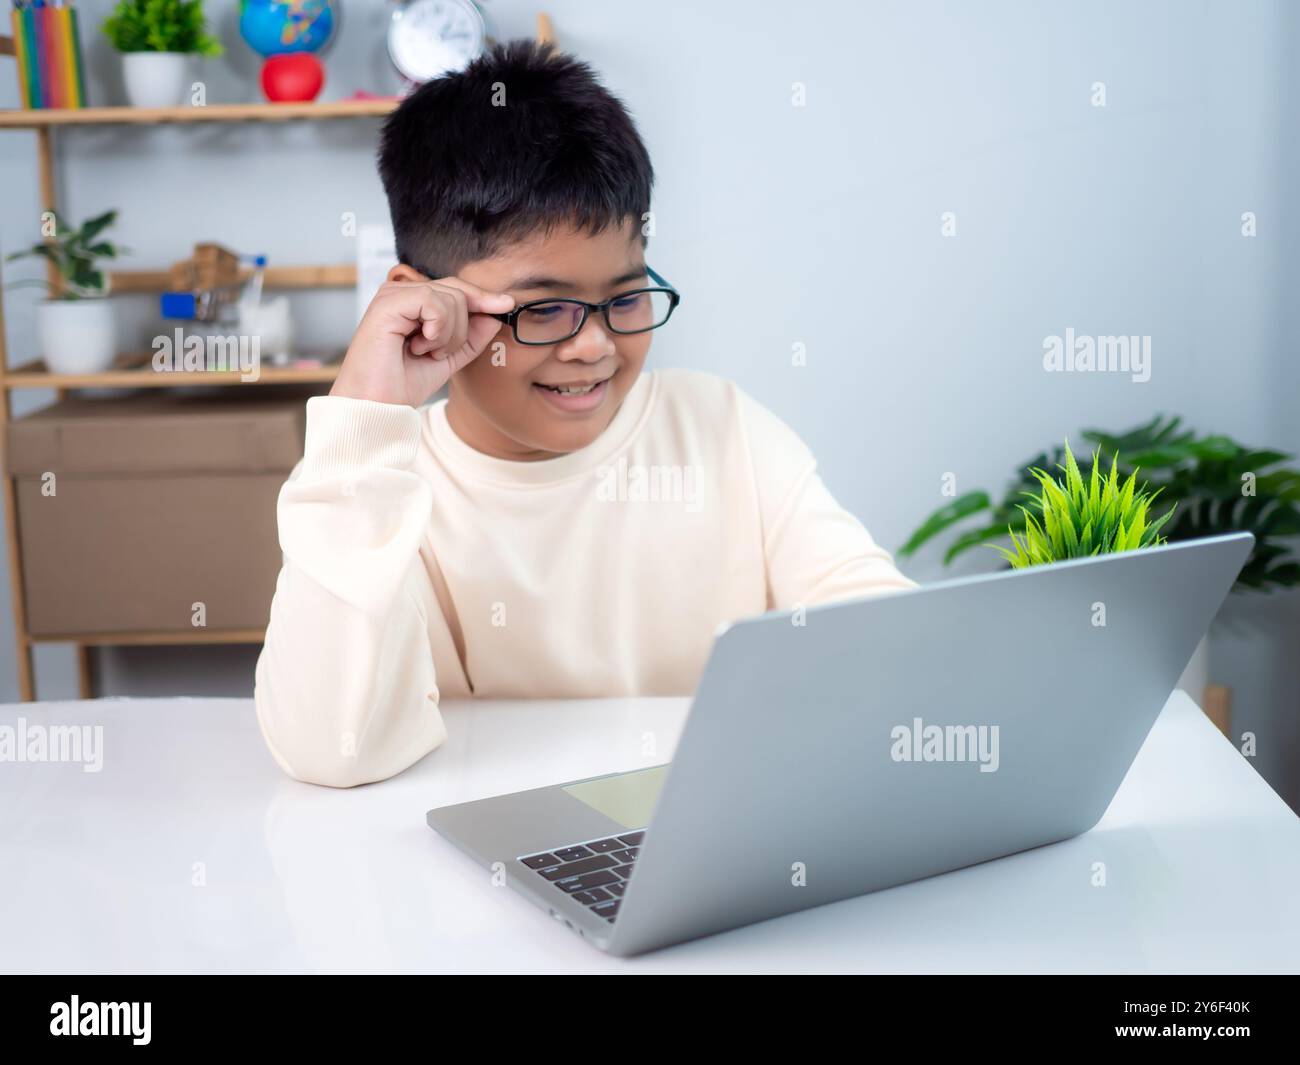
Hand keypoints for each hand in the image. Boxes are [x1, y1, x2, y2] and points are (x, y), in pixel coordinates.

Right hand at [331, 277, 513, 407]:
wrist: (378, 406)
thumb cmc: (404, 384)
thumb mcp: (449, 357)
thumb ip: (471, 335)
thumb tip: (495, 312)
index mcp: (411, 302)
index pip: (455, 288)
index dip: (481, 297)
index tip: (507, 305)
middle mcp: (400, 292)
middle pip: (457, 291)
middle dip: (461, 329)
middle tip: (439, 354)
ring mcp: (393, 295)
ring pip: (450, 297)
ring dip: (448, 335)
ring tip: (424, 352)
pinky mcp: (388, 302)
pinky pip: (434, 302)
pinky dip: (437, 330)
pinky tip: (418, 347)